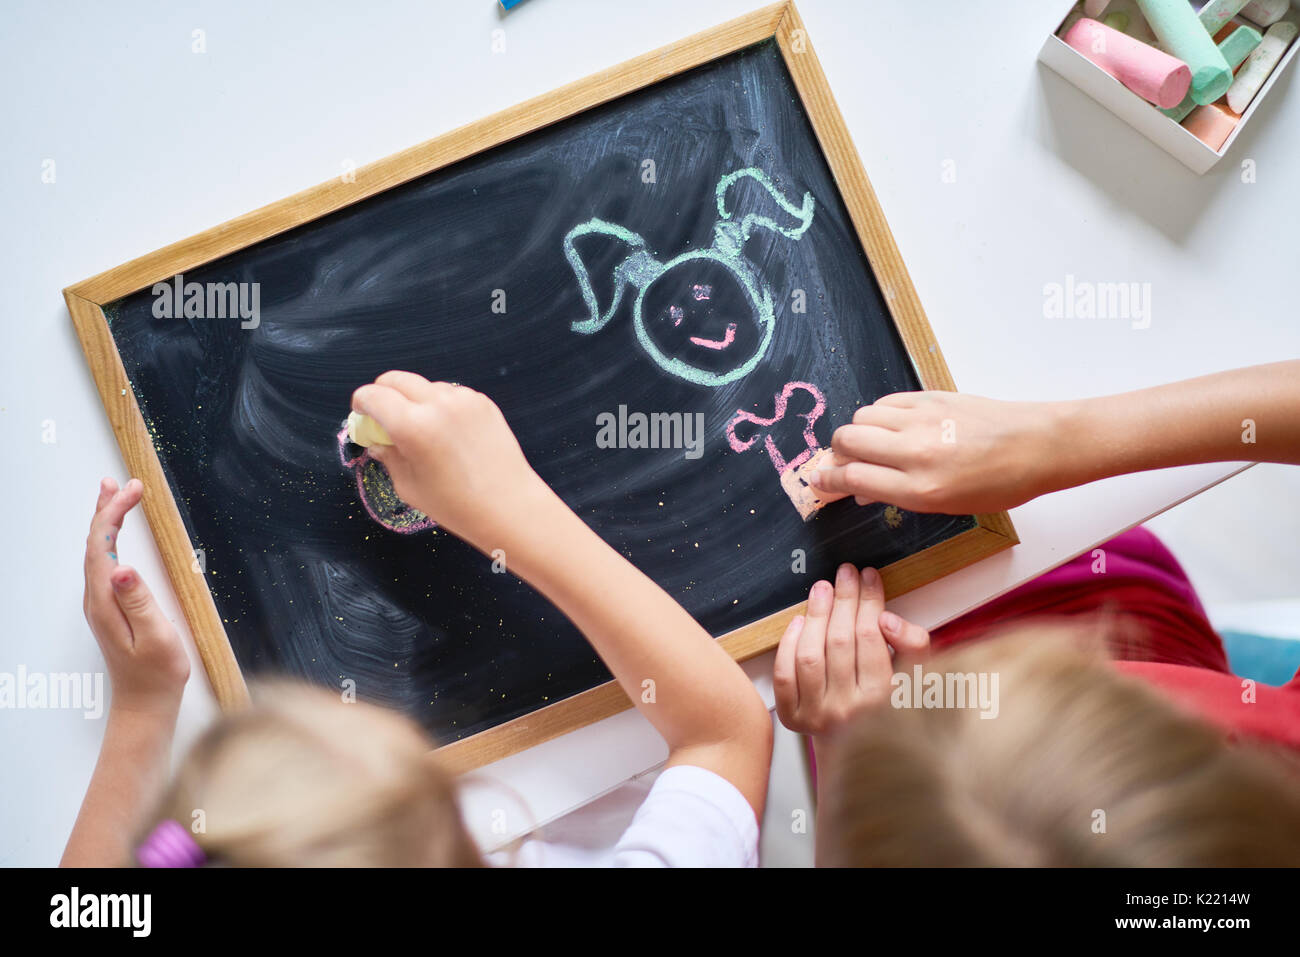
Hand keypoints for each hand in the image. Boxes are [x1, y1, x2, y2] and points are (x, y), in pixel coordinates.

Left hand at [83, 479, 189, 714]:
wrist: (146, 702)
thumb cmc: (157, 674)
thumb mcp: (156, 637)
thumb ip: (139, 602)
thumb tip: (123, 569)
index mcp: (106, 602)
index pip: (104, 546)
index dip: (115, 514)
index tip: (134, 491)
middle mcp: (97, 599)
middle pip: (95, 544)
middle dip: (107, 509)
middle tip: (121, 482)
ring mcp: (102, 603)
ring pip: (98, 552)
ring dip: (105, 521)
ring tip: (113, 494)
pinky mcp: (110, 607)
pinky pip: (104, 563)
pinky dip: (110, 540)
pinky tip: (117, 534)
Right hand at [351, 372, 548, 551]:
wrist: (509, 506)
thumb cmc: (455, 505)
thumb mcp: (407, 485)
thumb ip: (387, 454)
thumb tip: (375, 439)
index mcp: (412, 425)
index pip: (373, 395)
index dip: (361, 403)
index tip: (362, 415)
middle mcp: (437, 403)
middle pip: (396, 379)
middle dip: (383, 394)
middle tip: (384, 417)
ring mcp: (463, 399)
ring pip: (424, 385)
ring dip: (414, 399)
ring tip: (421, 430)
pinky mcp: (482, 402)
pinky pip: (451, 394)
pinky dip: (440, 405)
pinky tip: (448, 433)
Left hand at [773, 564, 929, 737]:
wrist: (862, 747)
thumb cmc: (889, 704)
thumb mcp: (917, 675)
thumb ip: (912, 644)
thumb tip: (885, 620)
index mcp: (884, 700)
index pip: (872, 638)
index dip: (870, 601)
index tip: (869, 576)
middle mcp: (850, 711)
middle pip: (840, 642)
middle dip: (844, 599)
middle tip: (846, 573)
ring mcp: (818, 716)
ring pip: (811, 655)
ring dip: (816, 615)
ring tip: (823, 588)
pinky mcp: (793, 718)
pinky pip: (785, 674)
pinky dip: (789, 645)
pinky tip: (800, 621)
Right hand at [810, 392, 1061, 513]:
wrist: (1037, 445)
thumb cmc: (999, 483)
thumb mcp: (946, 505)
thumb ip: (899, 494)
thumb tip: (861, 489)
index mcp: (921, 489)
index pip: (852, 478)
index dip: (827, 480)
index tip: (818, 481)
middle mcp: (916, 452)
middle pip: (847, 441)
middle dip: (837, 453)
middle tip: (844, 461)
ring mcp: (923, 420)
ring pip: (862, 416)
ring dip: (857, 431)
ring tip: (871, 443)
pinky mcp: (931, 397)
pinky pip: (886, 402)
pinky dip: (879, 414)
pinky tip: (892, 426)